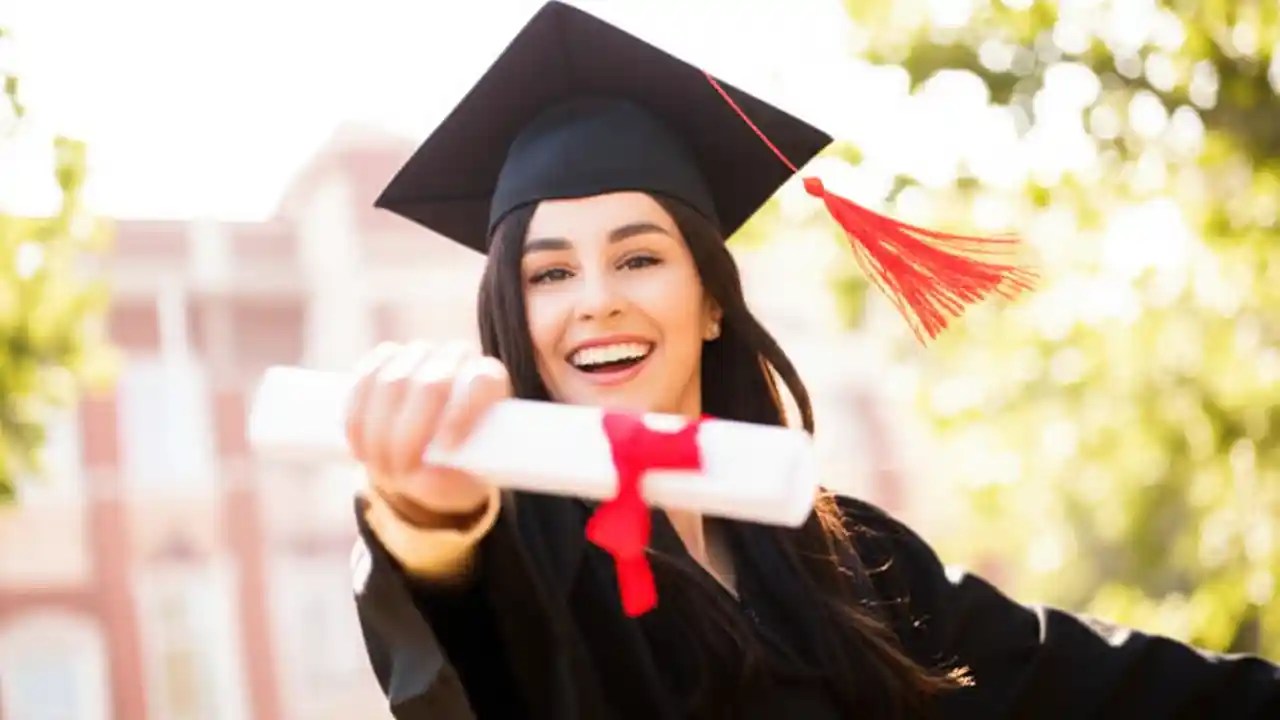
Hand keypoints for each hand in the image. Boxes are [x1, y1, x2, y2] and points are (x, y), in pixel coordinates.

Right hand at [345, 341, 508, 524]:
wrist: (431, 457)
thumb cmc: (458, 469)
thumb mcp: (462, 484)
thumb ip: (446, 479)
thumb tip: (423, 474)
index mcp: (489, 382)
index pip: (480, 382)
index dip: (462, 413)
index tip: (448, 448)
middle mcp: (457, 359)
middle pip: (431, 384)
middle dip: (409, 433)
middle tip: (400, 471)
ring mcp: (419, 354)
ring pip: (392, 380)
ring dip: (378, 430)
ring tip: (378, 466)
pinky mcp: (385, 358)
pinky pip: (363, 377)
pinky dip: (356, 416)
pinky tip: (358, 448)